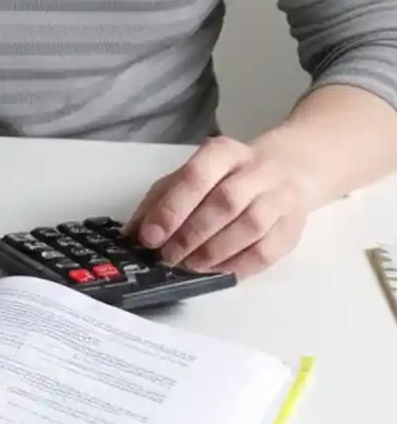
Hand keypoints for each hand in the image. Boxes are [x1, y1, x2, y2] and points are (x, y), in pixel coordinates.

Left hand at [125, 135, 311, 278]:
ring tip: (189, 265)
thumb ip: (158, 202)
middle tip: (167, 256)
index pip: (196, 177)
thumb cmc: (225, 178)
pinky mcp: (292, 226)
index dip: (172, 209)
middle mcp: (257, 170)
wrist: (289, 169)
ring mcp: (280, 197)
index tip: (150, 237)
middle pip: (224, 202)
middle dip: (190, 235)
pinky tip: (216, 271)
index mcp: (223, 153)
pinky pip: (267, 251)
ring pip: (250, 226)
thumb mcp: (188, 178)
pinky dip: (238, 265)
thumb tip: (131, 235)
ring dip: (214, 252)